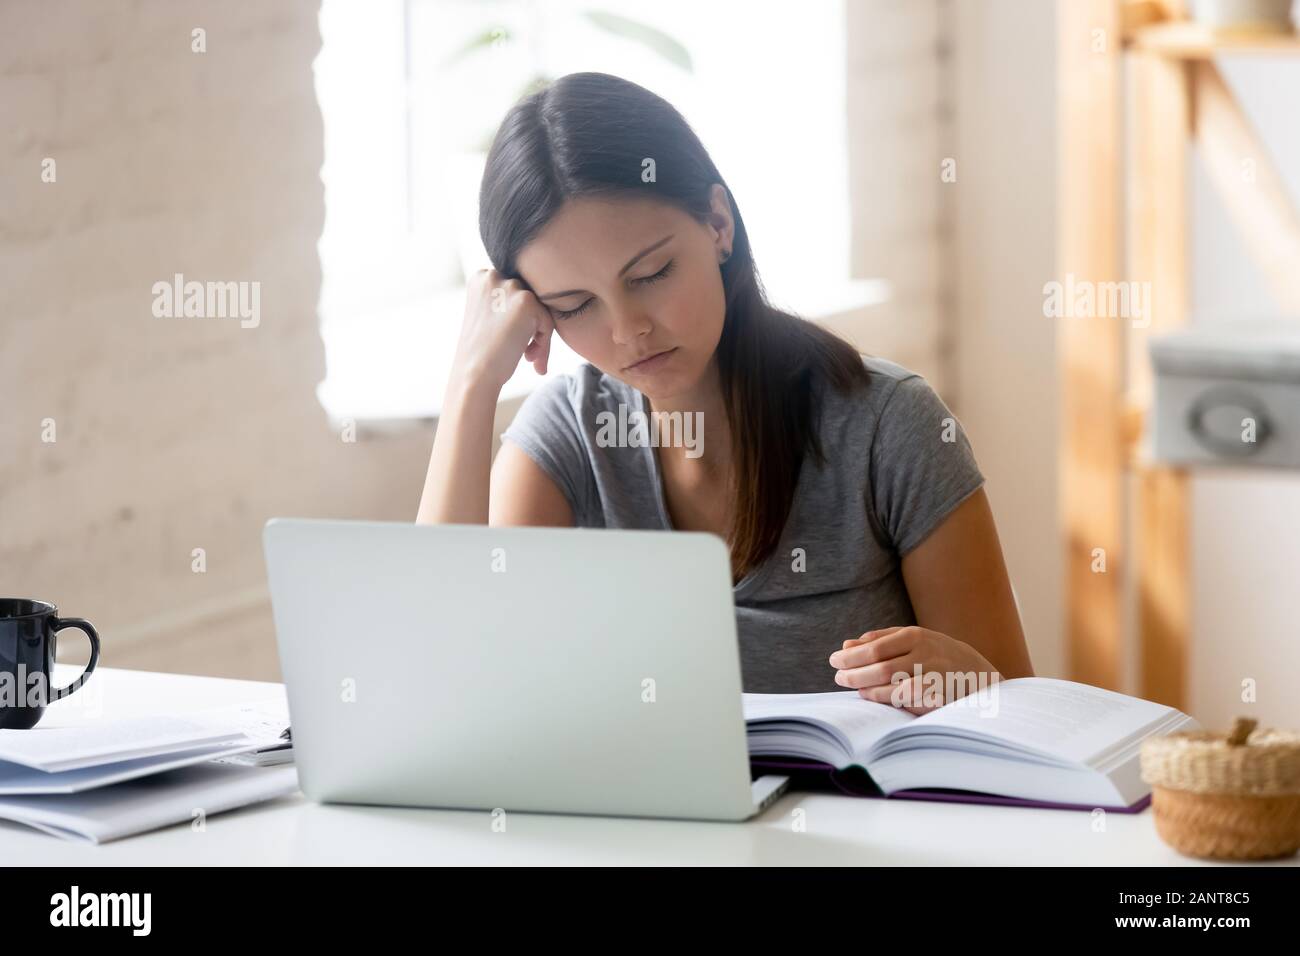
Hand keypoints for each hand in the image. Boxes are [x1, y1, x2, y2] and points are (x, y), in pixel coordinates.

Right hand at [450, 268, 555, 392]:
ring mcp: (510, 287)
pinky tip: (530, 358)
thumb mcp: (487, 316)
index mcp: (481, 278)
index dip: (517, 318)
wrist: (474, 374)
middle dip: (530, 326)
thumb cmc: (481, 352)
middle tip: (526, 353)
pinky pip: (548, 321)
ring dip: (539, 336)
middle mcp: (493, 276)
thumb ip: (506, 302)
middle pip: (528, 299)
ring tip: (529, 357)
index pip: (514, 292)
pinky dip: (544, 342)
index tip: (513, 340)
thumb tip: (537, 302)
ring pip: (540, 310)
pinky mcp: (526, 302)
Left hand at [827, 626, 1000, 714]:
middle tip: (838, 676)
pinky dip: (885, 699)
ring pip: (892, 685)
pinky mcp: (939, 696)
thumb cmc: (936, 654)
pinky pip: (906, 700)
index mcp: (915, 636)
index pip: (875, 647)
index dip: (852, 656)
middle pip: (881, 666)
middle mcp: (925, 654)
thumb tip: (846, 645)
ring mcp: (933, 677)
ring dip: (867, 687)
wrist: (979, 674)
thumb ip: (880, 640)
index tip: (834, 660)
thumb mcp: (912, 639)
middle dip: (854, 672)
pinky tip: (871, 696)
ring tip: (853, 686)